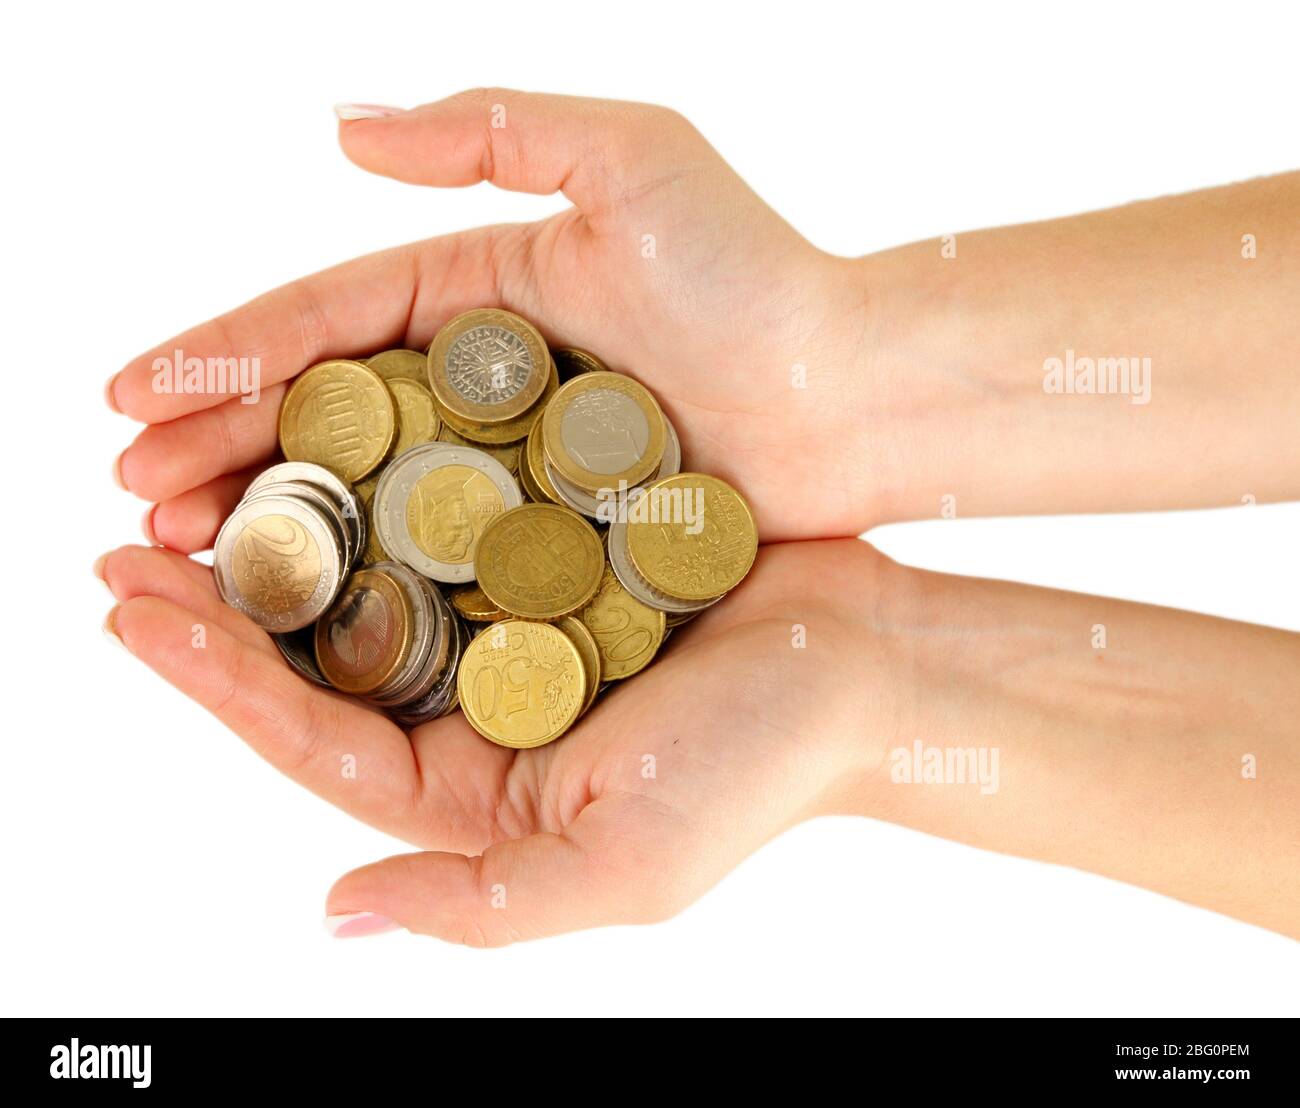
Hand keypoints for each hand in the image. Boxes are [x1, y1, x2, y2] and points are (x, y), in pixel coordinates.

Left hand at [98, 538, 884, 942]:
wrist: (871, 664)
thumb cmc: (760, 770)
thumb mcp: (624, 867)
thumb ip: (483, 901)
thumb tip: (337, 913)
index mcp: (474, 785)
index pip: (317, 737)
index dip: (220, 681)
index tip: (135, 614)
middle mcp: (476, 704)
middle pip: (324, 652)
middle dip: (221, 598)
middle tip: (127, 536)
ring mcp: (511, 621)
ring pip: (376, 573)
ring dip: (286, 527)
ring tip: (198, 471)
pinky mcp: (551, 552)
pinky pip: (451, 509)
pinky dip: (388, 476)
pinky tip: (328, 429)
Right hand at [106, 89, 874, 549]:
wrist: (854, 397)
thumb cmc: (756, 276)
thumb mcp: (631, 159)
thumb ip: (491, 130)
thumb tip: (337, 127)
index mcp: (476, 292)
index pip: (322, 320)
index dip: (220, 355)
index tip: (125, 397)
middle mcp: (478, 379)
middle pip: (322, 412)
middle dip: (216, 447)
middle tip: (129, 495)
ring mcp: (510, 464)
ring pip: (365, 491)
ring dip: (271, 516)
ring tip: (180, 550)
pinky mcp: (550, 532)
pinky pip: (439, 554)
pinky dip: (365, 573)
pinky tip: (299, 601)